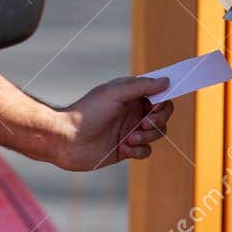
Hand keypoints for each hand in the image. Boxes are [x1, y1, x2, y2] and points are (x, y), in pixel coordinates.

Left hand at [52, 75, 174, 171]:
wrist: (66, 139)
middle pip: (162, 116)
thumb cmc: (87, 112)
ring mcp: (130, 131)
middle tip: (144, 124)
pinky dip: (138, 151)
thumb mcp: (114, 93)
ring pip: (156, 134)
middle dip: (157, 121)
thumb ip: (141, 86)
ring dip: (147, 137)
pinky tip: (123, 149)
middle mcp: (133, 113)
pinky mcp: (125, 149)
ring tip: (129, 139)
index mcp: (131, 96)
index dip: (163, 101)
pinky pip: (145, 151)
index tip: (157, 106)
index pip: (159, 96)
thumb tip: (166, 81)